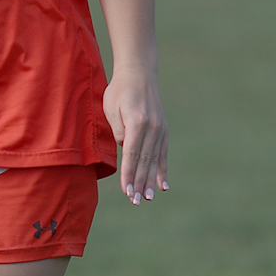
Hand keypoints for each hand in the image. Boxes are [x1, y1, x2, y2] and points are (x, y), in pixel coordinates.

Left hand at [102, 65, 167, 204]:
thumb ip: (118, 132)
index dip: (129, 175)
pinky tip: (163, 186)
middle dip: (140, 183)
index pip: (132, 155)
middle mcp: (153, 128)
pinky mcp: (164, 130)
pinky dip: (162, 170)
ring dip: (150, 181)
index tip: (126, 192)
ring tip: (148, 198)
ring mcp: (161, 129)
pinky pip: (163, 154)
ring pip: (154, 160)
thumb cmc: (119, 91)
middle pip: (145, 161)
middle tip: (136, 202)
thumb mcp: (111, 109)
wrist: (139, 73)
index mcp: (137, 123)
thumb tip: (126, 151)